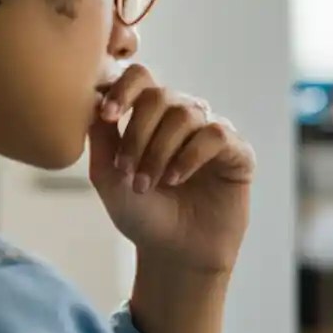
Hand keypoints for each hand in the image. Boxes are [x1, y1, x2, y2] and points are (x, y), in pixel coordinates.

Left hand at [88, 64, 255, 274]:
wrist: (174, 254)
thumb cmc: (143, 215)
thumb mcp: (108, 176)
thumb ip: (100, 136)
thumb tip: (93, 96)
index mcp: (154, 117)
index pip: (142, 78)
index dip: (124, 89)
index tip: (107, 115)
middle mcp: (185, 118)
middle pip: (161, 96)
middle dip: (139, 132)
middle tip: (128, 171)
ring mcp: (213, 134)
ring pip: (187, 114)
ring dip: (160, 150)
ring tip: (149, 183)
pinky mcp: (238, 154)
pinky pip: (215, 135)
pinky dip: (190, 156)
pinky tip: (176, 179)